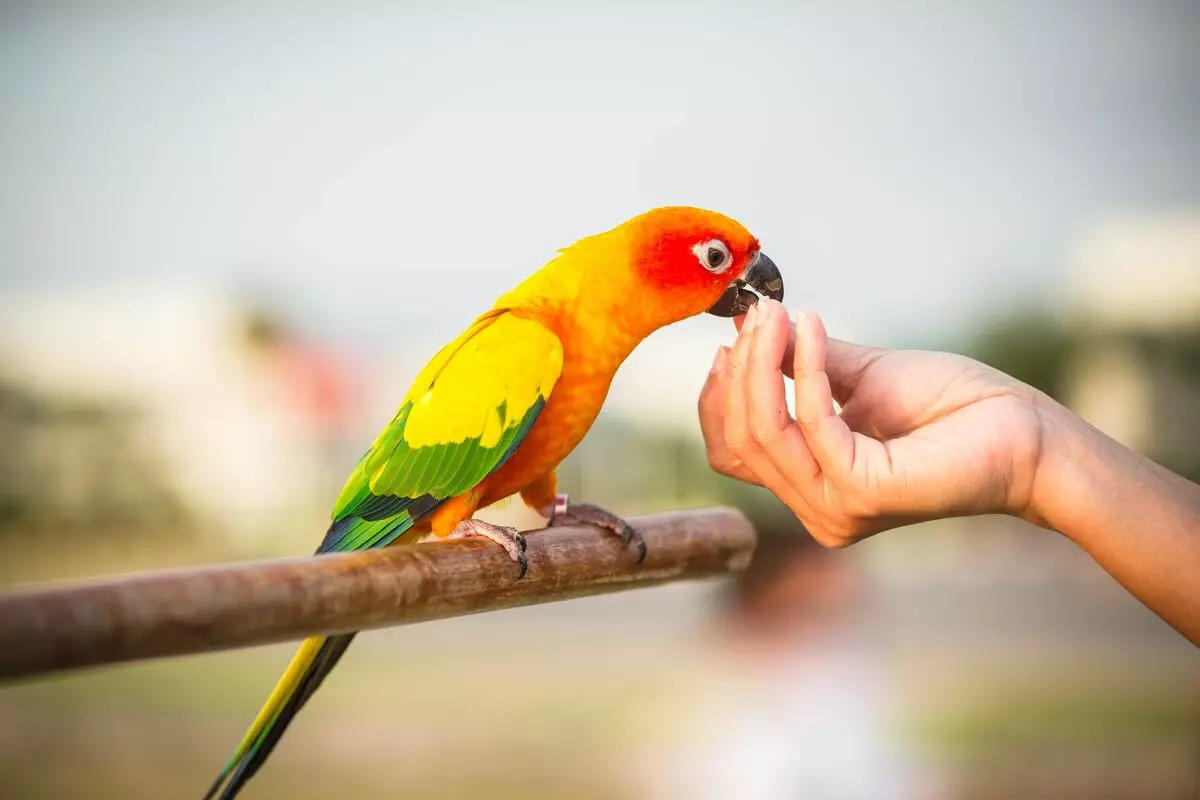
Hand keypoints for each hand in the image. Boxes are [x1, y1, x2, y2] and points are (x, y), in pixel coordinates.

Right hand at [698, 300, 1045, 546]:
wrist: (1023, 431)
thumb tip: (752, 328)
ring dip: (762, 365)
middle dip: (740, 371)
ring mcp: (836, 508)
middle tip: (758, 317)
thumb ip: (801, 365)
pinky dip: (805, 369)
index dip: (720, 398)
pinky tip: (815, 330)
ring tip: (777, 317)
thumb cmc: (953, 408)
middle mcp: (818, 510)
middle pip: (740, 441)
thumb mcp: (859, 377)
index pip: (734, 452)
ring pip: (764, 434)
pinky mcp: (862, 493)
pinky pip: (811, 422)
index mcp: (813, 487)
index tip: (731, 343)